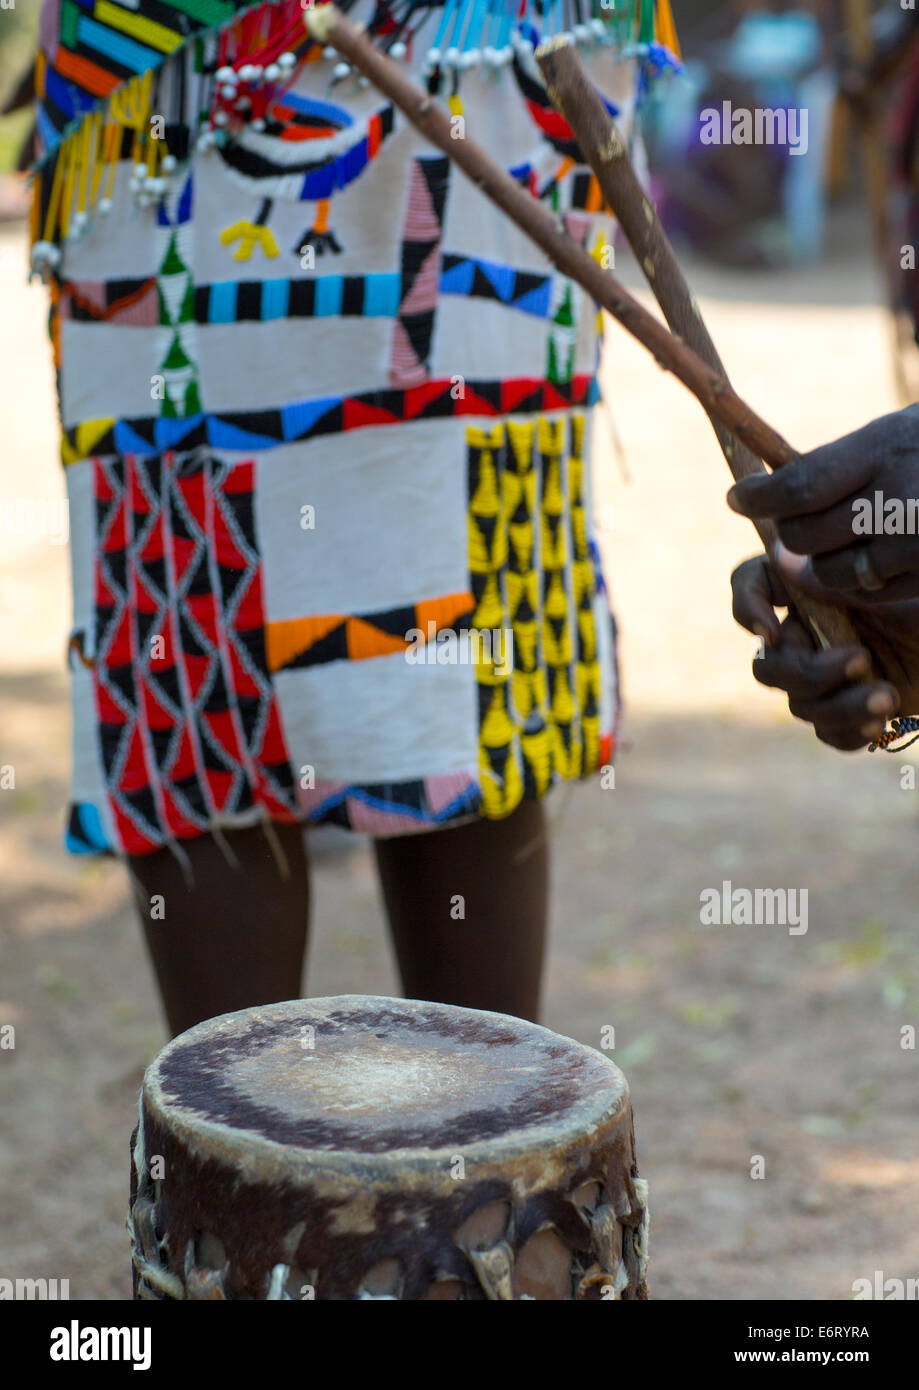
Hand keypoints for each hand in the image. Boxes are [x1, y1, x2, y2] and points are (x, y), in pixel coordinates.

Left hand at [727, 406, 918, 603]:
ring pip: (835, 574)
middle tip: (799, 525)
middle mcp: (901, 497)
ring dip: (829, 566)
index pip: (799, 484)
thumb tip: (771, 493)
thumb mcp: (902, 432)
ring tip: (847, 544)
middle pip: (806, 535)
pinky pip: (874, 594)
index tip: (740, 499)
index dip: (761, 498)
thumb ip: (846, 464)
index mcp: (887, 448)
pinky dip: (866, 586)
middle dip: (795, 534)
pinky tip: (881, 563)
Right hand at [731, 553, 918, 748]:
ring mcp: (826, 673)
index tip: (771, 629)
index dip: (747, 608)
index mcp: (809, 586)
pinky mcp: (849, 708)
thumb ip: (832, 573)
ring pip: (798, 704)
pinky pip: (827, 732)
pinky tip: (882, 718)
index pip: (750, 585)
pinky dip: (850, 730)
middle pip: (767, 664)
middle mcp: (809, 629)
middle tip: (860, 660)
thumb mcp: (884, 578)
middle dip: (808, 672)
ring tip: (886, 695)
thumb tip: (781, 555)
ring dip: (839, 705)